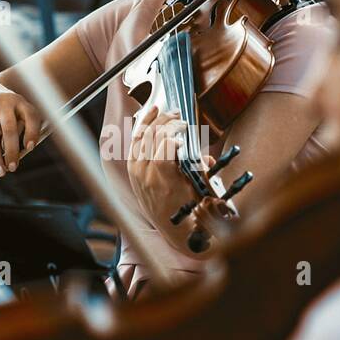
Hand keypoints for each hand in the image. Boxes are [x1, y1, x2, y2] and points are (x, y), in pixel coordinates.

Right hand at [0, 80, 42, 176]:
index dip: (31, 132)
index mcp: (19, 101)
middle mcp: (3, 101)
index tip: (30, 148)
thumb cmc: (3, 109)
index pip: (30, 116)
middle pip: (9, 128)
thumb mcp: (16, 111)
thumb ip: (21, 129)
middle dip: (12, 151)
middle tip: (12, 168)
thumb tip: (18, 157)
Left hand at [126, 103, 195, 228]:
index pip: (164, 144)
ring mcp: (136, 171)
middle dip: (168, 122)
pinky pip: (135, 143)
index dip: (175, 131)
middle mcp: (146, 174)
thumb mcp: (198, 189)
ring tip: (169, 113)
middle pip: (153, 136)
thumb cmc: (186, 208)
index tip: (186, 128)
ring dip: (155, 121)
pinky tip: (151, 116)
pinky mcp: (133, 169)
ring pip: (142, 136)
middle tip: (181, 118)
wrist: (170, 226)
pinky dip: (143, 127)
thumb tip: (207, 158)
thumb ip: (202, 170)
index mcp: (163, 178)